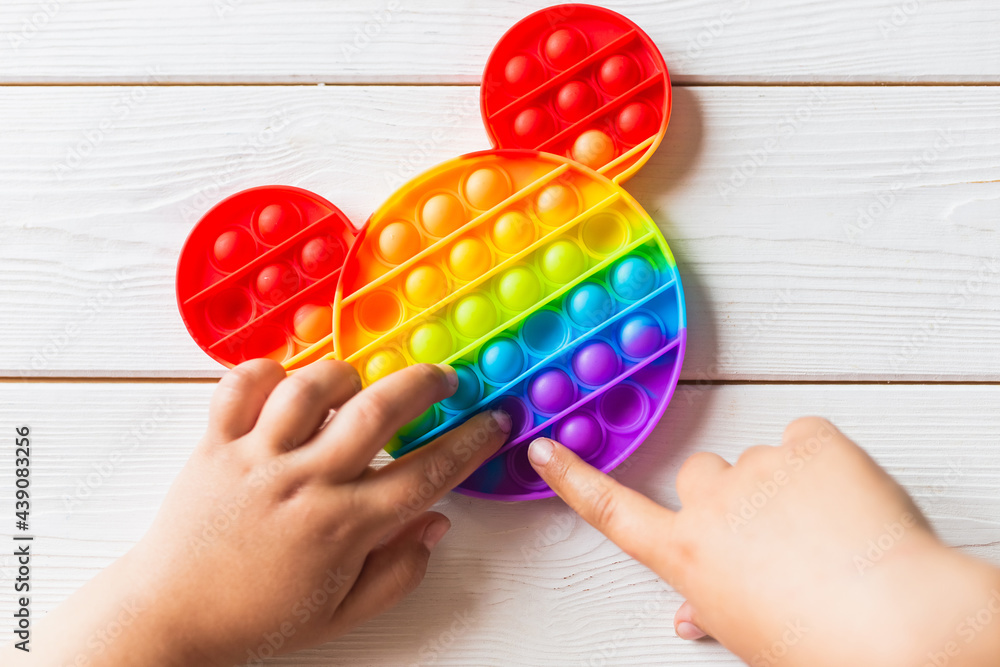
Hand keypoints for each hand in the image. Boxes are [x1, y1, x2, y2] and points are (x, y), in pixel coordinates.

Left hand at [17, 359, 509, 665]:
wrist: (171, 615)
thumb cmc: (260, 617)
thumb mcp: (343, 612)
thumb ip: (398, 571)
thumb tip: (437, 523)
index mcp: (343, 526)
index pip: (428, 473)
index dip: (472, 442)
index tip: (494, 422)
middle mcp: (304, 482)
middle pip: (378, 411)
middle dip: (424, 383)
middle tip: (444, 378)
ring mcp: (256, 457)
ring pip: (311, 386)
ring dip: (346, 375)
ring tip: (359, 384)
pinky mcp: (215, 442)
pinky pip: (239, 385)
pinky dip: (265, 370)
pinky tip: (286, 382)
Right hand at [528, 417, 999, 666]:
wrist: (893, 624)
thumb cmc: (820, 647)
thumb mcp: (750, 639)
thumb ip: (713, 612)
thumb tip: (690, 617)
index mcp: (687, 555)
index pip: (610, 511)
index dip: (572, 479)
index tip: (545, 449)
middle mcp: (710, 504)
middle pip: (701, 473)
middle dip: (729, 492)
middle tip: (774, 526)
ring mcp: (758, 467)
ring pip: (761, 457)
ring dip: (786, 480)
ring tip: (829, 527)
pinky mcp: (810, 442)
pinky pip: (806, 435)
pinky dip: (823, 458)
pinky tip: (848, 498)